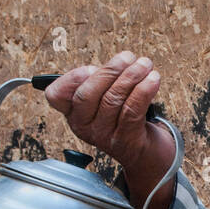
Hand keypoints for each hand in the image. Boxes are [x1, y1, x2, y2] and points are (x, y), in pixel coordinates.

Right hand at [44, 51, 162, 164]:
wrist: (143, 151)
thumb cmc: (124, 118)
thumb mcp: (105, 98)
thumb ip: (102, 81)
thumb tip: (114, 65)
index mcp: (73, 112)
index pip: (56, 95)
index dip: (72, 78)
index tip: (91, 67)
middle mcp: (84, 126)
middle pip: (87, 94)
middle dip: (109, 71)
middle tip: (128, 57)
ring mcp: (103, 135)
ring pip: (113, 99)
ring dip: (132, 76)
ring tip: (145, 64)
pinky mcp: (125, 140)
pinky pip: (132, 110)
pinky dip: (144, 90)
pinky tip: (153, 79)